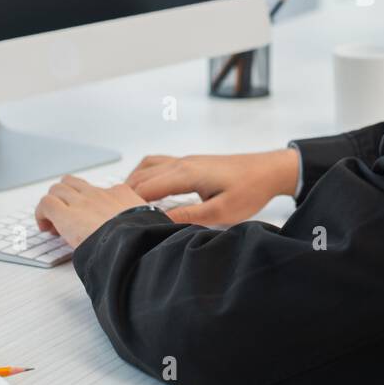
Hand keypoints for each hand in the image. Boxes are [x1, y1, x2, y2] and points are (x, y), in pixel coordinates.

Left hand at [34, 175, 146, 247]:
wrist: (134, 243)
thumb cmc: (144, 238)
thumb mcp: (151, 224)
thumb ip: (146, 223)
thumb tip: (156, 232)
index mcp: (121, 195)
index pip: (99, 190)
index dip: (89, 203)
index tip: (89, 220)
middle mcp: (99, 193)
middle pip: (73, 183)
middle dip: (66, 197)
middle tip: (66, 217)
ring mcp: (81, 201)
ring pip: (57, 189)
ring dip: (53, 204)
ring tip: (54, 224)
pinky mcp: (65, 214)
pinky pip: (45, 204)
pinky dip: (41, 214)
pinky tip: (46, 228)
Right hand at [124, 148, 299, 225]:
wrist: (269, 170)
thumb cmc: (250, 189)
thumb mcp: (220, 212)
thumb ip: (188, 217)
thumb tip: (160, 223)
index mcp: (186, 174)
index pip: (144, 189)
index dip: (127, 205)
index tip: (118, 221)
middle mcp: (181, 163)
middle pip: (140, 177)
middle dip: (123, 195)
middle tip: (114, 217)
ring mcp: (185, 160)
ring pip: (147, 167)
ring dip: (133, 183)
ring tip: (126, 205)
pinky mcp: (191, 163)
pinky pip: (158, 164)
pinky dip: (146, 175)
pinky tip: (148, 190)